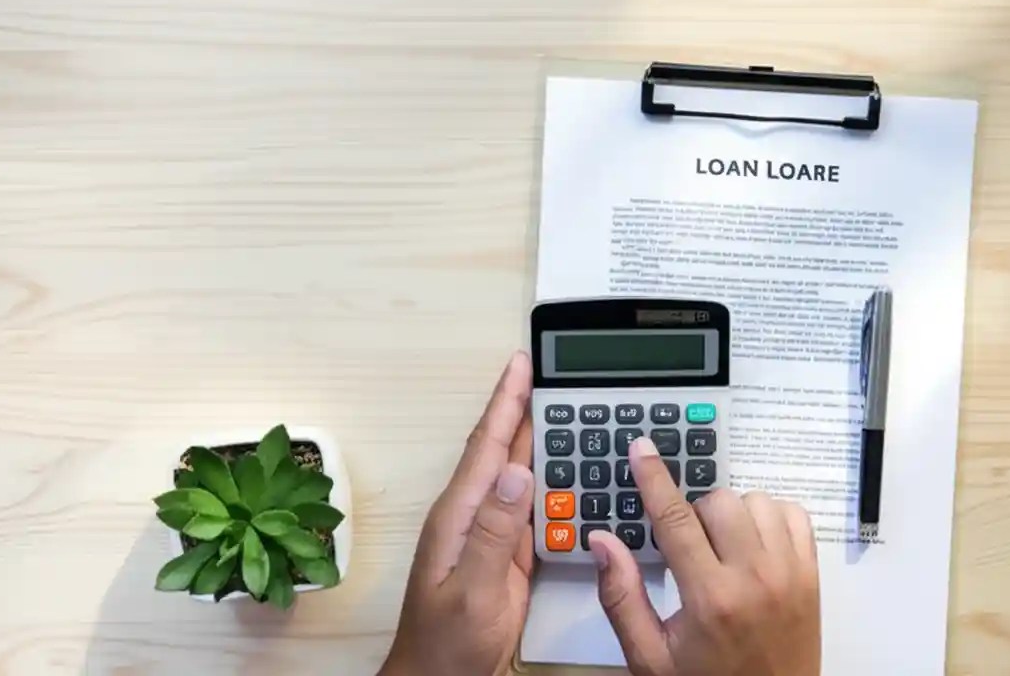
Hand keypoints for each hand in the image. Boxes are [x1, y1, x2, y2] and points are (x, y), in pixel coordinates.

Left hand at [380, 352, 534, 675]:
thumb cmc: (447, 646)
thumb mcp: (473, 590)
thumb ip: (494, 533)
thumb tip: (515, 470)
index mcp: (458, 516)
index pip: (487, 446)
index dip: (505, 403)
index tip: (521, 363)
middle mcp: (470, 516)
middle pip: (500, 449)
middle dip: (521, 407)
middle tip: (545, 371)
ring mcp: (486, 533)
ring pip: (515, 472)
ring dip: (536, 438)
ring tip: (560, 406)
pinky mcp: (502, 552)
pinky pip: (528, 503)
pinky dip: (546, 478)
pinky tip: (562, 469)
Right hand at [588, 437, 821, 675]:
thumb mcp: (650, 657)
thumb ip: (622, 596)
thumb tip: (602, 541)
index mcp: (710, 599)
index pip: (675, 518)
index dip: (654, 477)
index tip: (643, 449)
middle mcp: (755, 578)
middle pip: (717, 502)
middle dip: (693, 514)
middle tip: (687, 548)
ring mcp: (790, 574)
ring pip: (756, 501)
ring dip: (732, 514)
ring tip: (721, 547)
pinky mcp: (812, 576)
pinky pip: (793, 514)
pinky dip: (770, 517)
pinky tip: (753, 543)